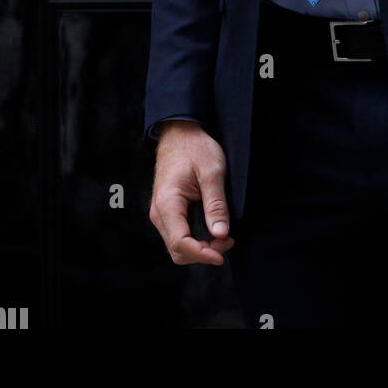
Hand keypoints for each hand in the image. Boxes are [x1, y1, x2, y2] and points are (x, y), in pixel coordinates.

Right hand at [148, 122, 234, 266]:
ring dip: (200, 248)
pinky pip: (179, 235)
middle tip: (228, 240)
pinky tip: (213, 231)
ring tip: (223, 236)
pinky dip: (196, 239)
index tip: (224, 252)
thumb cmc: (195, 148)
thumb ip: (216, 204)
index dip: (202, 254)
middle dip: (203, 253)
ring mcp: (162, 213)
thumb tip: (221, 234)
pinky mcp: (168, 212)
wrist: (180, 133)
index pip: (180, 243)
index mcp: (168, 204)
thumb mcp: (212, 173)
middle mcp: (159, 213)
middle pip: (177, 250)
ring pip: (178, 246)